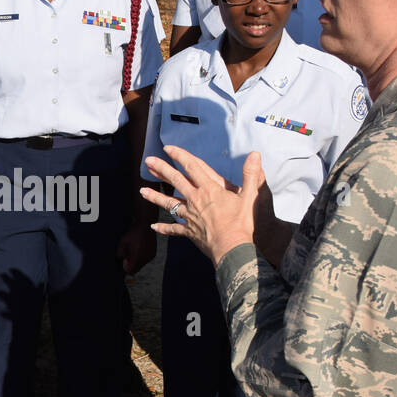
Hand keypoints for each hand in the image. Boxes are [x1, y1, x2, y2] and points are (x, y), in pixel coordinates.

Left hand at [118, 222, 155, 274]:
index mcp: (137, 257)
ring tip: (134, 249)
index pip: (130, 271)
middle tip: (128, 254)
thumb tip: (121, 259)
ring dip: (137, 261)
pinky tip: (140, 248)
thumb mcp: (122, 243)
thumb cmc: (133, 234)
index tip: (125, 258)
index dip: (126, 267)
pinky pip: (146, 260)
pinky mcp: (153, 254)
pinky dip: (142, 257)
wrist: (145, 225)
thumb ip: (119, 253)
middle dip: (131, 264)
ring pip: (141, 265)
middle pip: (136, 269)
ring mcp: (150, 256)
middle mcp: (145, 259)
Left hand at [141, 145, 260, 264]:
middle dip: (161, 169)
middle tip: (148, 161)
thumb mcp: (251, 196)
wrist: (232, 248)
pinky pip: (174, 229)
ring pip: (169, 204)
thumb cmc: (242, 223)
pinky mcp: (190, 232)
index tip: (168, 148)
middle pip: (175, 181)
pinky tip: (153, 227)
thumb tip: (255, 154)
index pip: (192, 167)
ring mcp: (190, 216)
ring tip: (142, 191)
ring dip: (155, 197)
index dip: (180, 156)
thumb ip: (251, 174)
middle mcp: (196, 200)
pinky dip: (164, 228)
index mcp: (210, 189)